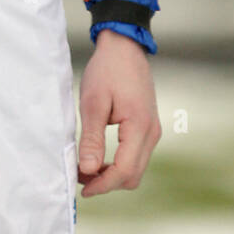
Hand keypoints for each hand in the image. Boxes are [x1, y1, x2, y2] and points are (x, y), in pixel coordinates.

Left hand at [77, 27, 160, 196]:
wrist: (125, 46)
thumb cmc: (107, 70)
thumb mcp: (93, 102)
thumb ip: (92, 138)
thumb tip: (89, 170)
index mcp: (140, 127)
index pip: (124, 171)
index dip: (102, 184)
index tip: (81, 187)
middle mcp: (152, 132)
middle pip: (132, 175)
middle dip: (107, 183)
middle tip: (80, 178)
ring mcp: (153, 130)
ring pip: (136, 168)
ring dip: (113, 174)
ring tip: (87, 168)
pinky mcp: (148, 126)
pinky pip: (136, 156)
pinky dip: (119, 163)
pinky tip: (100, 157)